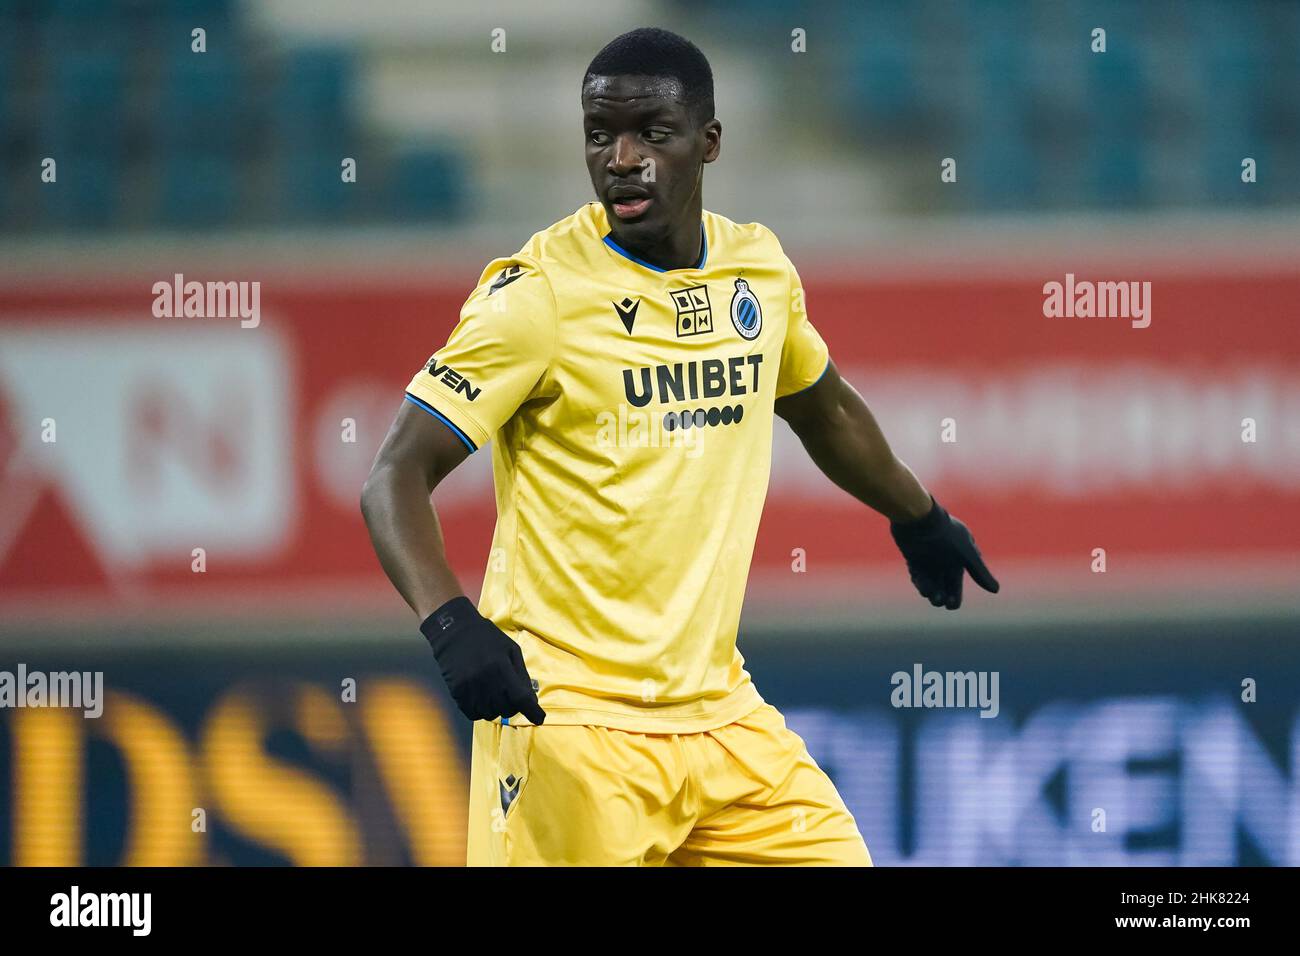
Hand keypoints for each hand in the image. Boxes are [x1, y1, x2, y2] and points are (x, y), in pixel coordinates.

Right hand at [420, 596, 545, 722]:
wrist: (454, 632)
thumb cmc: (488, 639)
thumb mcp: (511, 650)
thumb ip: (522, 675)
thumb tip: (531, 701)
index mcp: (501, 667)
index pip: (520, 698)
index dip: (532, 712)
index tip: (539, 719)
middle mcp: (485, 680)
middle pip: (506, 710)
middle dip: (513, 706)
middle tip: (510, 695)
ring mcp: (469, 688)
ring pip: (490, 714)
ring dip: (496, 709)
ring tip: (494, 693)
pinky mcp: (456, 692)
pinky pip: (473, 714)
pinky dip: (481, 710)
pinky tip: (481, 697)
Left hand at [890, 497, 998, 609]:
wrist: (921, 519)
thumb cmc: (947, 535)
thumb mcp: (967, 555)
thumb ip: (980, 572)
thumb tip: (996, 590)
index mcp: (958, 561)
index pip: (956, 585)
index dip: (955, 597)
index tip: (951, 605)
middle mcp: (943, 562)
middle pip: (942, 586)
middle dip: (942, 596)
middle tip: (940, 601)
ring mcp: (927, 560)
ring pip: (929, 582)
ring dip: (929, 591)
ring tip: (929, 593)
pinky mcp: (914, 558)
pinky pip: (917, 575)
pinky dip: (919, 581)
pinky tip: (921, 584)